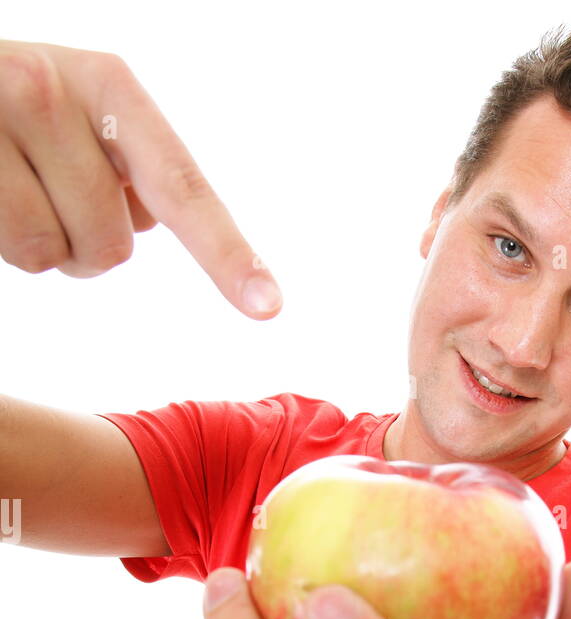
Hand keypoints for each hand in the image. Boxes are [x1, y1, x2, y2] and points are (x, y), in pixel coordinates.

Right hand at [0, 39, 281, 316]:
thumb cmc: (19, 120)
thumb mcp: (85, 120)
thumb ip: (132, 168)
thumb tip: (150, 218)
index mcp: (111, 85)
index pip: (182, 186)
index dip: (228, 254)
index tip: (270, 308)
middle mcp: (51, 90)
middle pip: (113, 245)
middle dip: (88, 245)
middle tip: (51, 198)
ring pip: (54, 256)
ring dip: (43, 249)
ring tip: (14, 192)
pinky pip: (13, 252)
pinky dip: (4, 247)